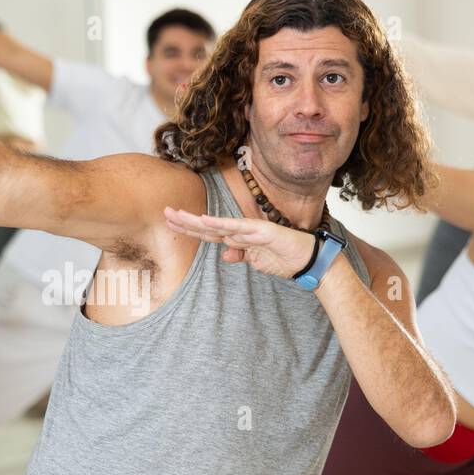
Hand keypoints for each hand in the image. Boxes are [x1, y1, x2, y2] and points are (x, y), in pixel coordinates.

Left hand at [164, 208, 314, 278]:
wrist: (308, 261)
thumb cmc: (285, 259)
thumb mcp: (257, 262)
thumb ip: (241, 256)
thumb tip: (225, 255)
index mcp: (239, 239)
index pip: (209, 233)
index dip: (190, 228)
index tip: (171, 223)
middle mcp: (242, 231)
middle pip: (208, 226)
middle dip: (186, 220)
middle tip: (165, 212)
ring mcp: (251, 230)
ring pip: (218, 225)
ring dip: (197, 221)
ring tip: (177, 215)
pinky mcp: (262, 231)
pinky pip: (238, 228)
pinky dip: (221, 224)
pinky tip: (206, 220)